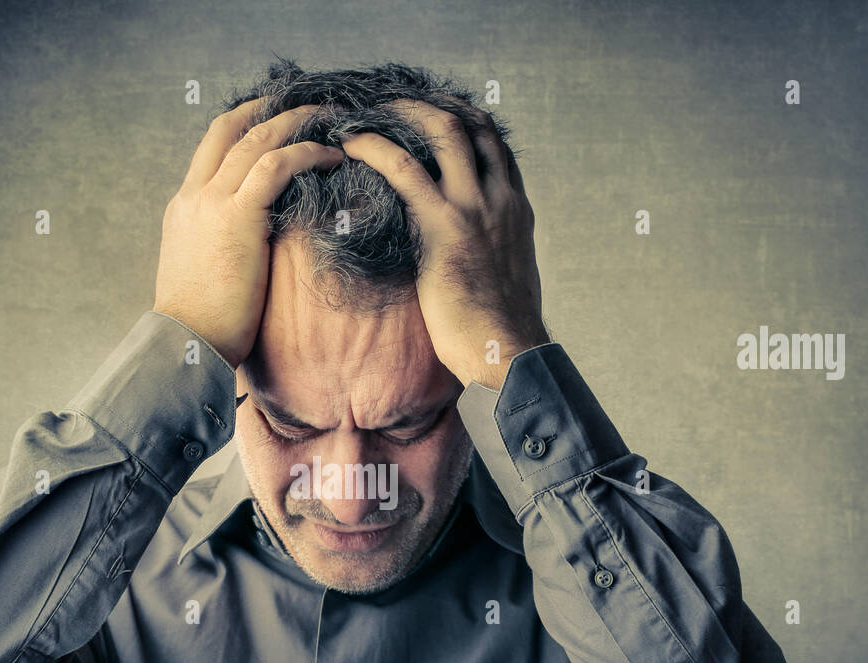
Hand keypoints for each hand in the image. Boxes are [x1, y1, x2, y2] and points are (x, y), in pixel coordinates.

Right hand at [153, 100, 344, 368]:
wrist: (183, 343)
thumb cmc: (199, 326)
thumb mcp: (202, 274)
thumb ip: (220, 249)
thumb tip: (249, 251)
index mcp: (184, 207)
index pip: (212, 147)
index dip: (245, 125)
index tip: (275, 119)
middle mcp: (195, 196)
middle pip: (231, 127)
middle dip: (271, 108)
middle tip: (308, 104)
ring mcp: (212, 202)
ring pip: (258, 138)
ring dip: (298, 122)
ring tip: (333, 120)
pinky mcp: (237, 216)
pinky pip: (277, 165)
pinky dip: (307, 153)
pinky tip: (333, 158)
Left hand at [338, 99, 549, 388]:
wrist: (508, 354)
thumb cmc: (499, 331)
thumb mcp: (506, 276)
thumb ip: (491, 249)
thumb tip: (471, 252)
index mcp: (516, 209)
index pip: (494, 145)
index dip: (462, 120)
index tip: (430, 113)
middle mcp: (500, 198)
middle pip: (472, 124)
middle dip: (430, 106)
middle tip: (393, 104)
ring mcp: (475, 209)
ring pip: (444, 130)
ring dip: (402, 113)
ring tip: (367, 115)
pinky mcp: (444, 228)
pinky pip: (404, 170)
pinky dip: (375, 148)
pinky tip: (352, 144)